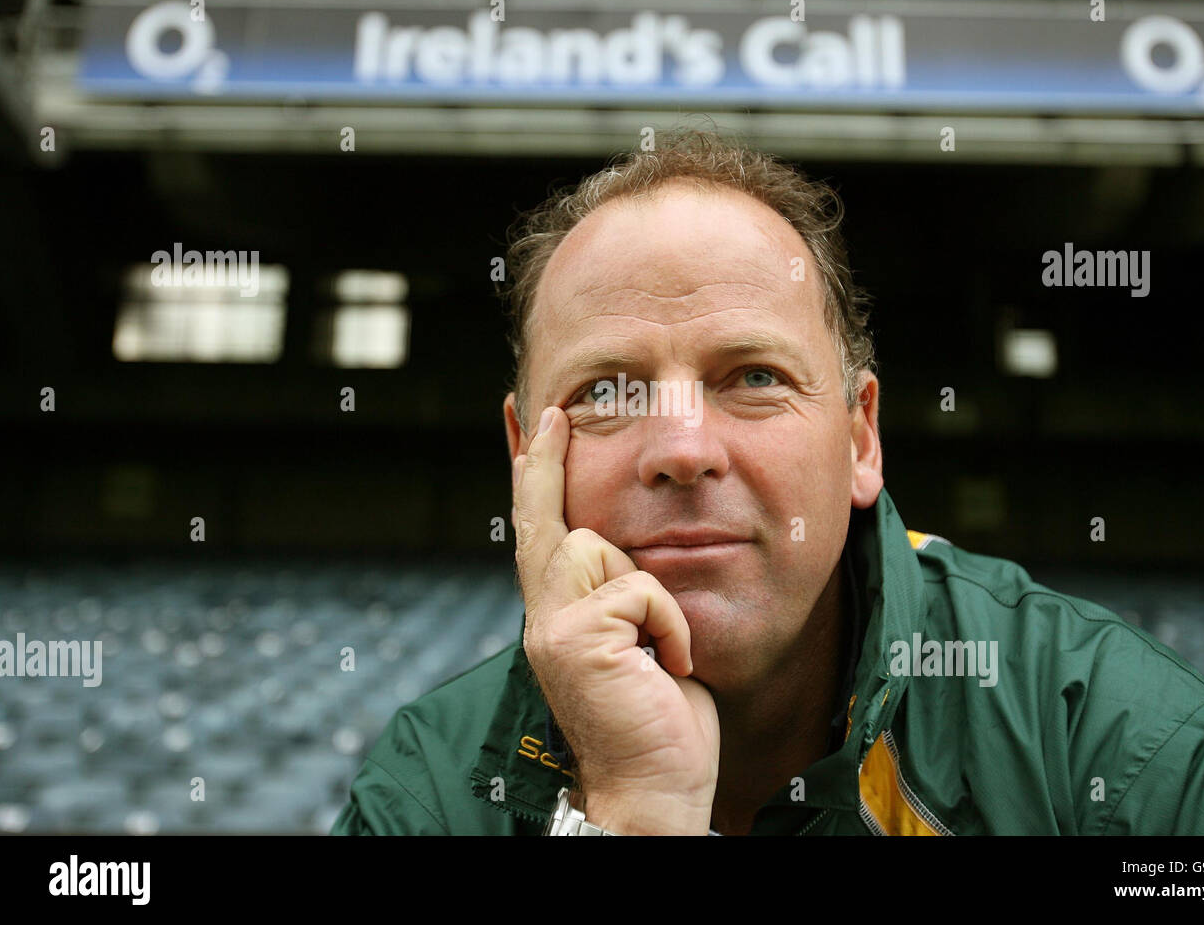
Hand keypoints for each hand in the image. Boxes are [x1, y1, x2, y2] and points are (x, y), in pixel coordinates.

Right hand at [513, 405, 719, 834]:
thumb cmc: (662, 723)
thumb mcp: (644, 644)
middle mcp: (543, 618)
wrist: (656, 790)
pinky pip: (638, 588)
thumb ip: (628, 599)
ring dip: (649, 592)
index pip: (541, 534)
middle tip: (553, 412)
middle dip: (544, 462)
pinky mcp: (573, 638)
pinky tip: (671, 666)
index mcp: (561, 618)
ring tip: (664, 650)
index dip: (535, 479)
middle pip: (545, 521)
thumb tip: (630, 557)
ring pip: (597, 546)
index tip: (531, 426)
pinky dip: (670, 624)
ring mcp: (551, 627)